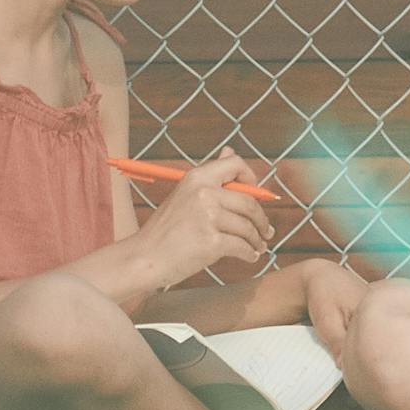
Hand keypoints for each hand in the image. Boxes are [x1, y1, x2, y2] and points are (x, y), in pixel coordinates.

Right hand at [118, 159, 276, 297]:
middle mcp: (204, 192)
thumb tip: (230, 151)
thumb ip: (209, 177)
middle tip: (266, 230)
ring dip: (257, 239)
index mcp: (197, 177)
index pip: (235, 164)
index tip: (257, 194)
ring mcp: (208, 217)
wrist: (144, 258)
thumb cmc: (164, 230)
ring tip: (258, 247)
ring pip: (247, 226)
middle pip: (248, 201)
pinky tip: (250, 257)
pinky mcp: (211, 242)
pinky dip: (249, 253)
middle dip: (261, 218)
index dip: (251, 178)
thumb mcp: (183, 194)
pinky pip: (241, 246)